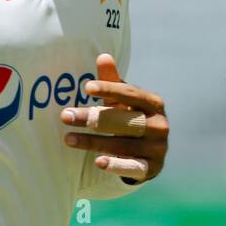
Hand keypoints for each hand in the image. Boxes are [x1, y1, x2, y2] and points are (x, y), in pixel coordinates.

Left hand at [59, 53, 167, 183]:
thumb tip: (103, 57)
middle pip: (124, 120)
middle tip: (65, 115)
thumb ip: (113, 81)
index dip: (109, 90)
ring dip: (93, 142)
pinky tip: (98, 162)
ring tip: (68, 138)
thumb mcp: (123, 100)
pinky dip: (117, 165)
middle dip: (93, 118)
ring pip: (123, 145)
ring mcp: (157, 148)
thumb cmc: (131, 117)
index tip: (87, 88)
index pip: (130, 94)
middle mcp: (159, 125)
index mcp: (153, 103)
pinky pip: (133, 167)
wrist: (150, 151)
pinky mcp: (152, 168)